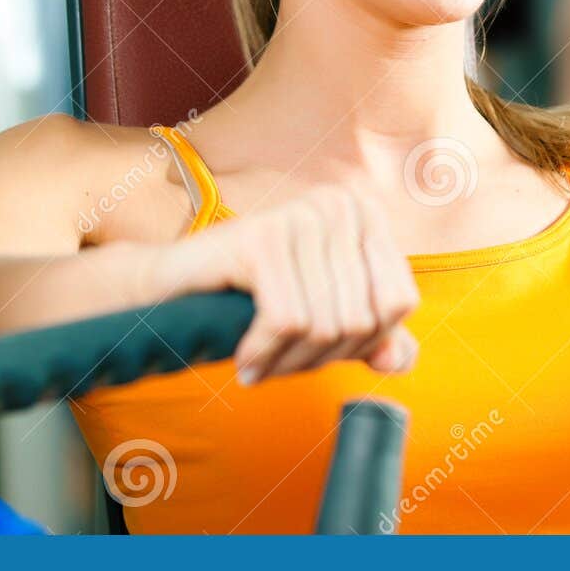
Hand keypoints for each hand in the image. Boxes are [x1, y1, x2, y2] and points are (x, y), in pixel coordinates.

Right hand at [147, 185, 418, 383]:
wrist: (170, 289)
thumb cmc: (255, 305)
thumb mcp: (325, 321)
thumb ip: (373, 341)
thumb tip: (400, 362)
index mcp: (366, 215)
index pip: (397, 302)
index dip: (363, 344)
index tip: (321, 353)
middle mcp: (339, 204)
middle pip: (360, 318)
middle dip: (318, 359)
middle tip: (280, 366)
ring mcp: (300, 215)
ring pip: (325, 325)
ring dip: (288, 364)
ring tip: (261, 363)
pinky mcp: (261, 238)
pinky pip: (285, 321)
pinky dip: (264, 353)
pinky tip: (244, 359)